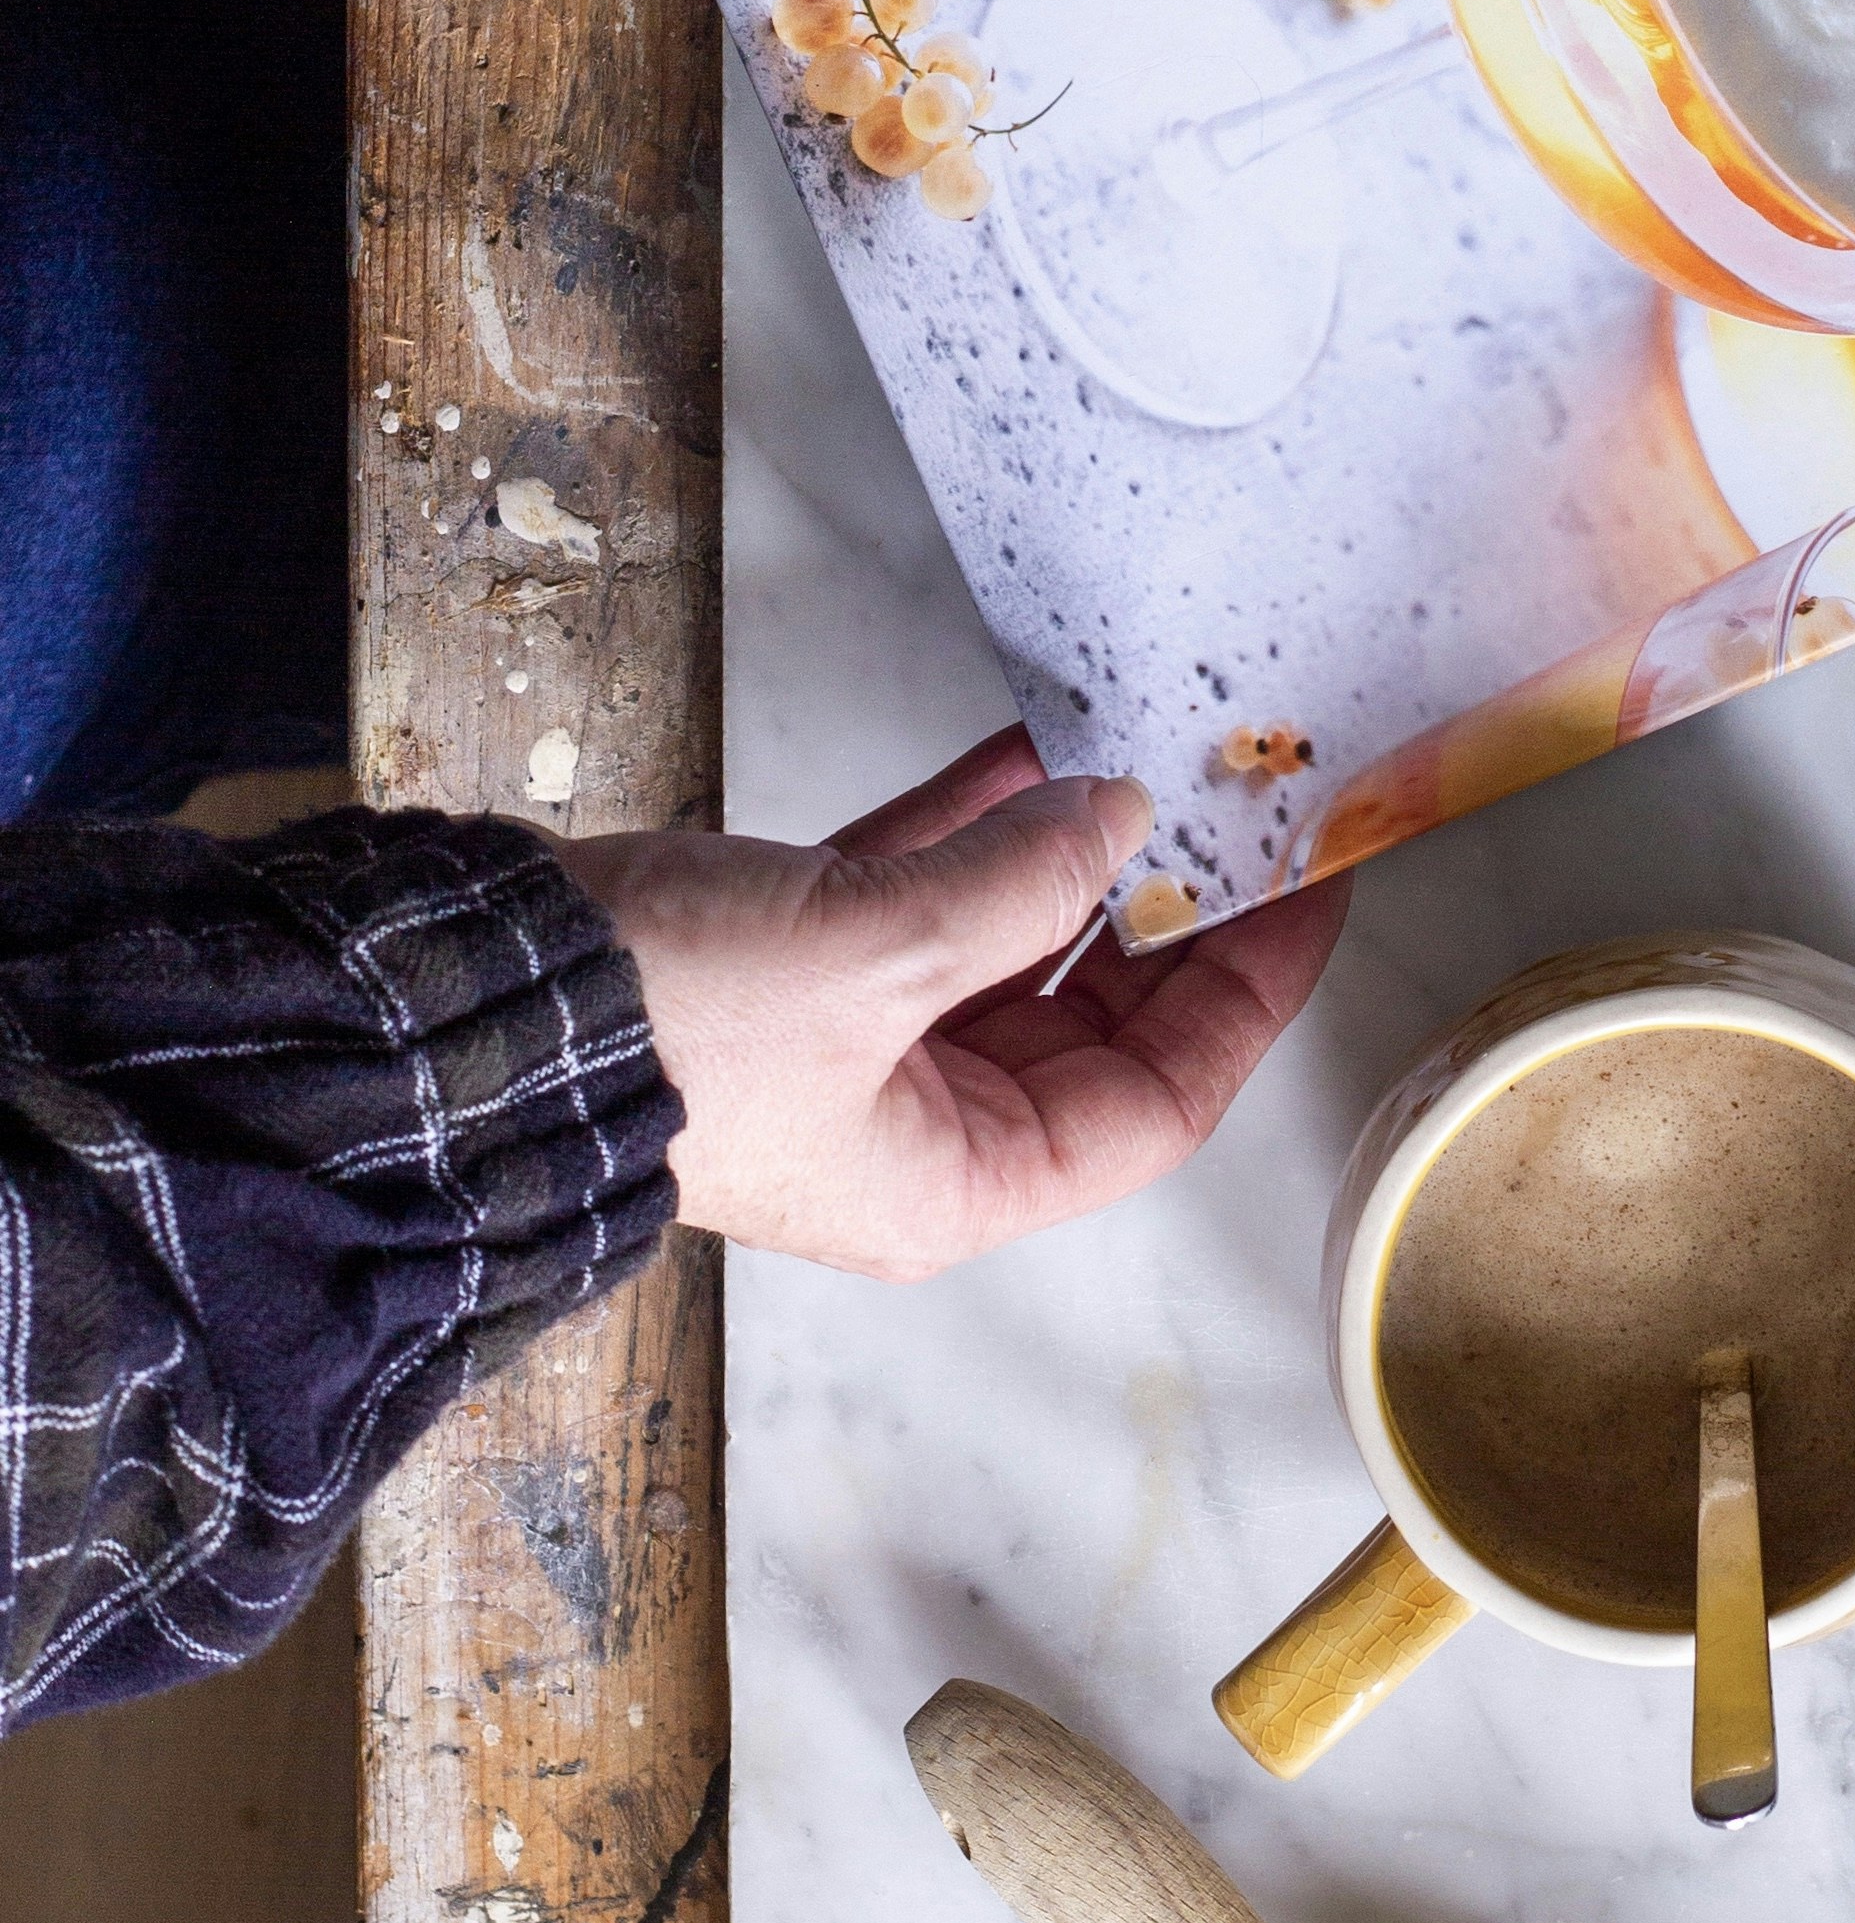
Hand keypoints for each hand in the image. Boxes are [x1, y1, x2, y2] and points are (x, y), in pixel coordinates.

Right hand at [553, 727, 1346, 1275]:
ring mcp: (854, 1040)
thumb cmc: (661, 1034)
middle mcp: (917, 1123)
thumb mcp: (877, 956)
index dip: (1247, 996)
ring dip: (1075, 852)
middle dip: (1171, 916)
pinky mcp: (794, 959)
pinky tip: (1039, 745)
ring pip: (1009, 941)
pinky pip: (922, 887)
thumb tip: (1120, 818)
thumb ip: (1018, 885)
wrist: (473, 1002)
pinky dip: (978, 820)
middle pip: (1097, 1019)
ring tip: (1159, 761)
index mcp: (956, 1176)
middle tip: (1248, 818)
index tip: (1313, 896)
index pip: (1159, 1101)